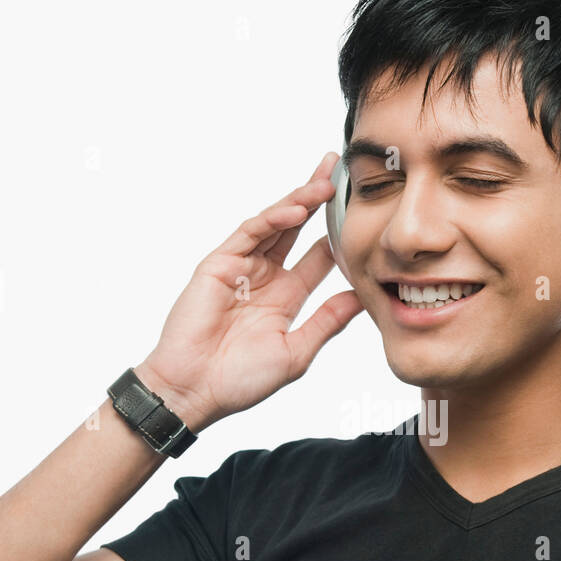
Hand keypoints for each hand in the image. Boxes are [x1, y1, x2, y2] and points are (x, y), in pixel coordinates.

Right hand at [136, 151, 363, 431]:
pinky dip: (273, 218)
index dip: (340, 235)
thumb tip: (362, 298)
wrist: (195, 390)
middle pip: (297, 228)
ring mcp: (241, 267)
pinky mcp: (219, 263)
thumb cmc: (240, 381)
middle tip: (341, 170)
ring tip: (326, 183)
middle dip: (318, 199)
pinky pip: (250, 234)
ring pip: (276, 224)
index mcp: (286, 297)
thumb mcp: (297, 352)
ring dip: (300, 201)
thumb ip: (327, 321)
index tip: (365, 214)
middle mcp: (265, 277)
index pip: (318, 257)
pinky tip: (296, 209)